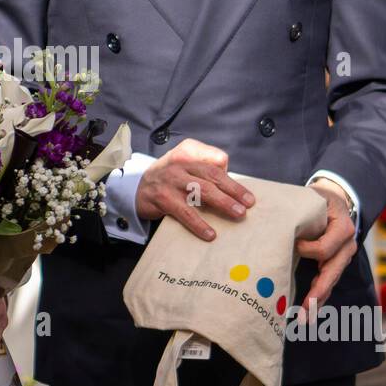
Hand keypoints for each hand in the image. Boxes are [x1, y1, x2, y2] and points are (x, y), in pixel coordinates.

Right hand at [135, 138, 253, 239]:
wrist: (137, 187)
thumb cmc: (170, 178)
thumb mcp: (185, 164)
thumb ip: (206, 169)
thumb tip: (232, 187)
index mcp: (188, 151)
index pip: (215, 158)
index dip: (229, 172)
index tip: (242, 189)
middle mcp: (180, 162)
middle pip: (213, 175)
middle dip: (234, 189)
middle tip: (249, 202)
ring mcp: (171, 180)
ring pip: (202, 191)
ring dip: (223, 203)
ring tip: (238, 214)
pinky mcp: (163, 198)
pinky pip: (185, 212)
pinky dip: (199, 223)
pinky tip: (211, 233)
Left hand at [295, 179, 356, 309]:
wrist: (333, 200)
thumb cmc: (318, 199)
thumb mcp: (314, 198)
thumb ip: (301, 210)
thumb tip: (273, 223)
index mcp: (342, 228)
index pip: (326, 248)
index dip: (309, 250)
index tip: (294, 245)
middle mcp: (347, 245)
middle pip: (332, 271)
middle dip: (318, 290)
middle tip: (305, 307)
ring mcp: (343, 257)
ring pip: (331, 281)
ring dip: (318, 300)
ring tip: (305, 318)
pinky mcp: (335, 264)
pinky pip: (328, 282)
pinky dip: (319, 297)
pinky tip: (309, 312)